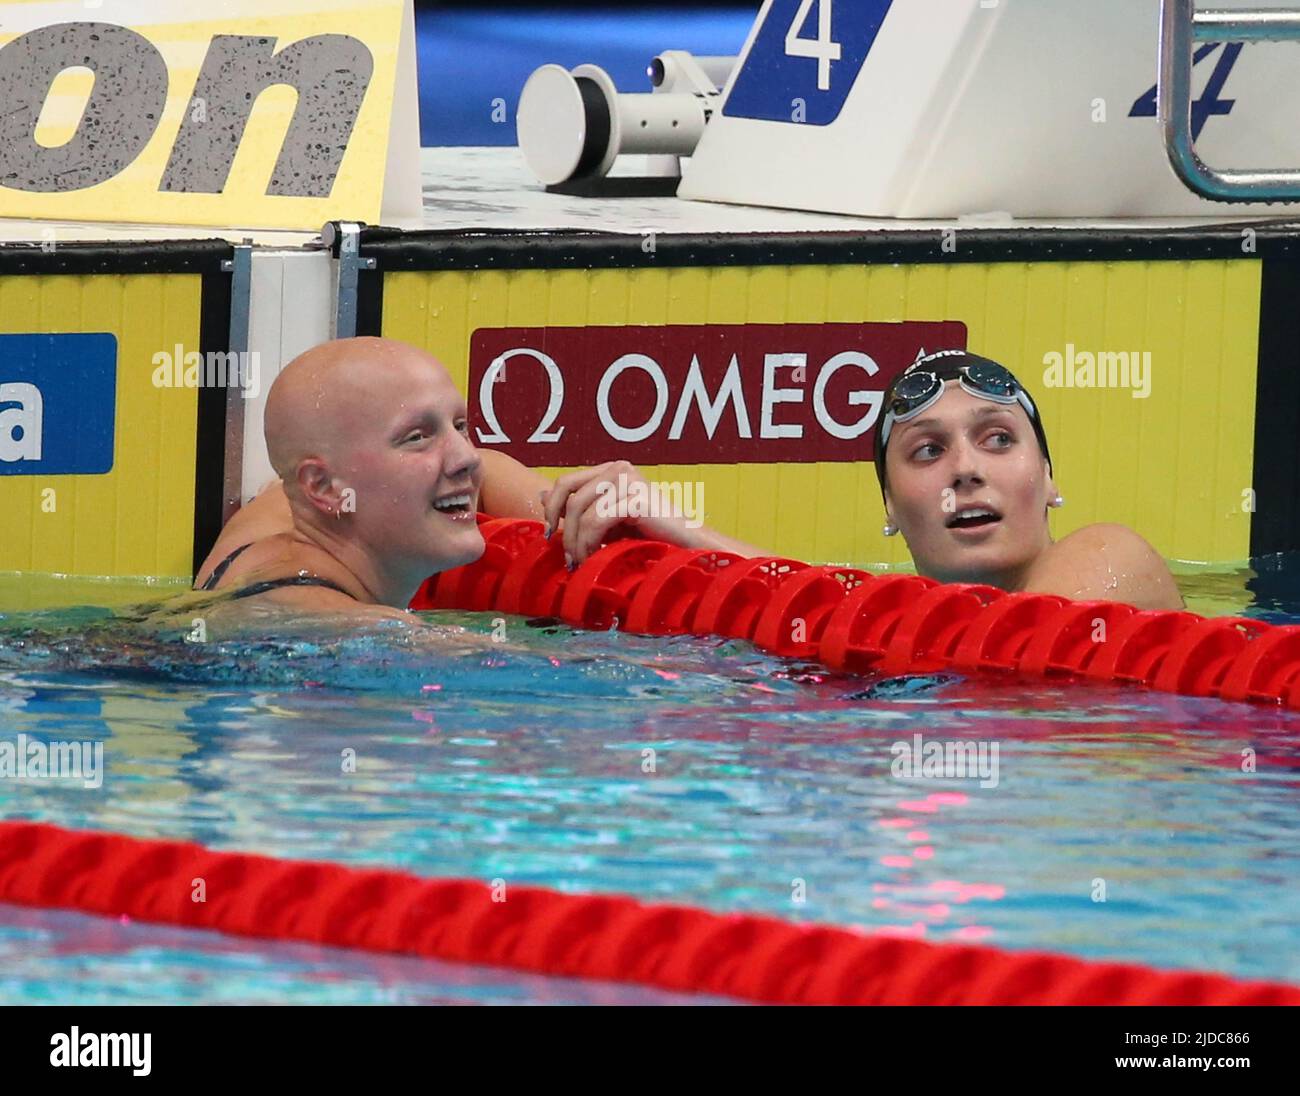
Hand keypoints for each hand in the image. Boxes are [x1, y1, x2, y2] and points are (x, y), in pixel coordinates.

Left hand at [540, 460, 702, 566]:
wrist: (689, 548)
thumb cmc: (651, 537)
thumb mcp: (608, 522)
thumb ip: (579, 508)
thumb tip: (541, 496)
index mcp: (612, 470)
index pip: (565, 481)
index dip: (552, 507)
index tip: (550, 534)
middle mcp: (620, 468)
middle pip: (570, 496)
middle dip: (564, 531)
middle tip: (569, 558)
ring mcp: (629, 480)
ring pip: (582, 512)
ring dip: (578, 543)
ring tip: (585, 562)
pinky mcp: (637, 497)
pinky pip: (597, 521)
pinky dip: (591, 543)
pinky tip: (598, 557)